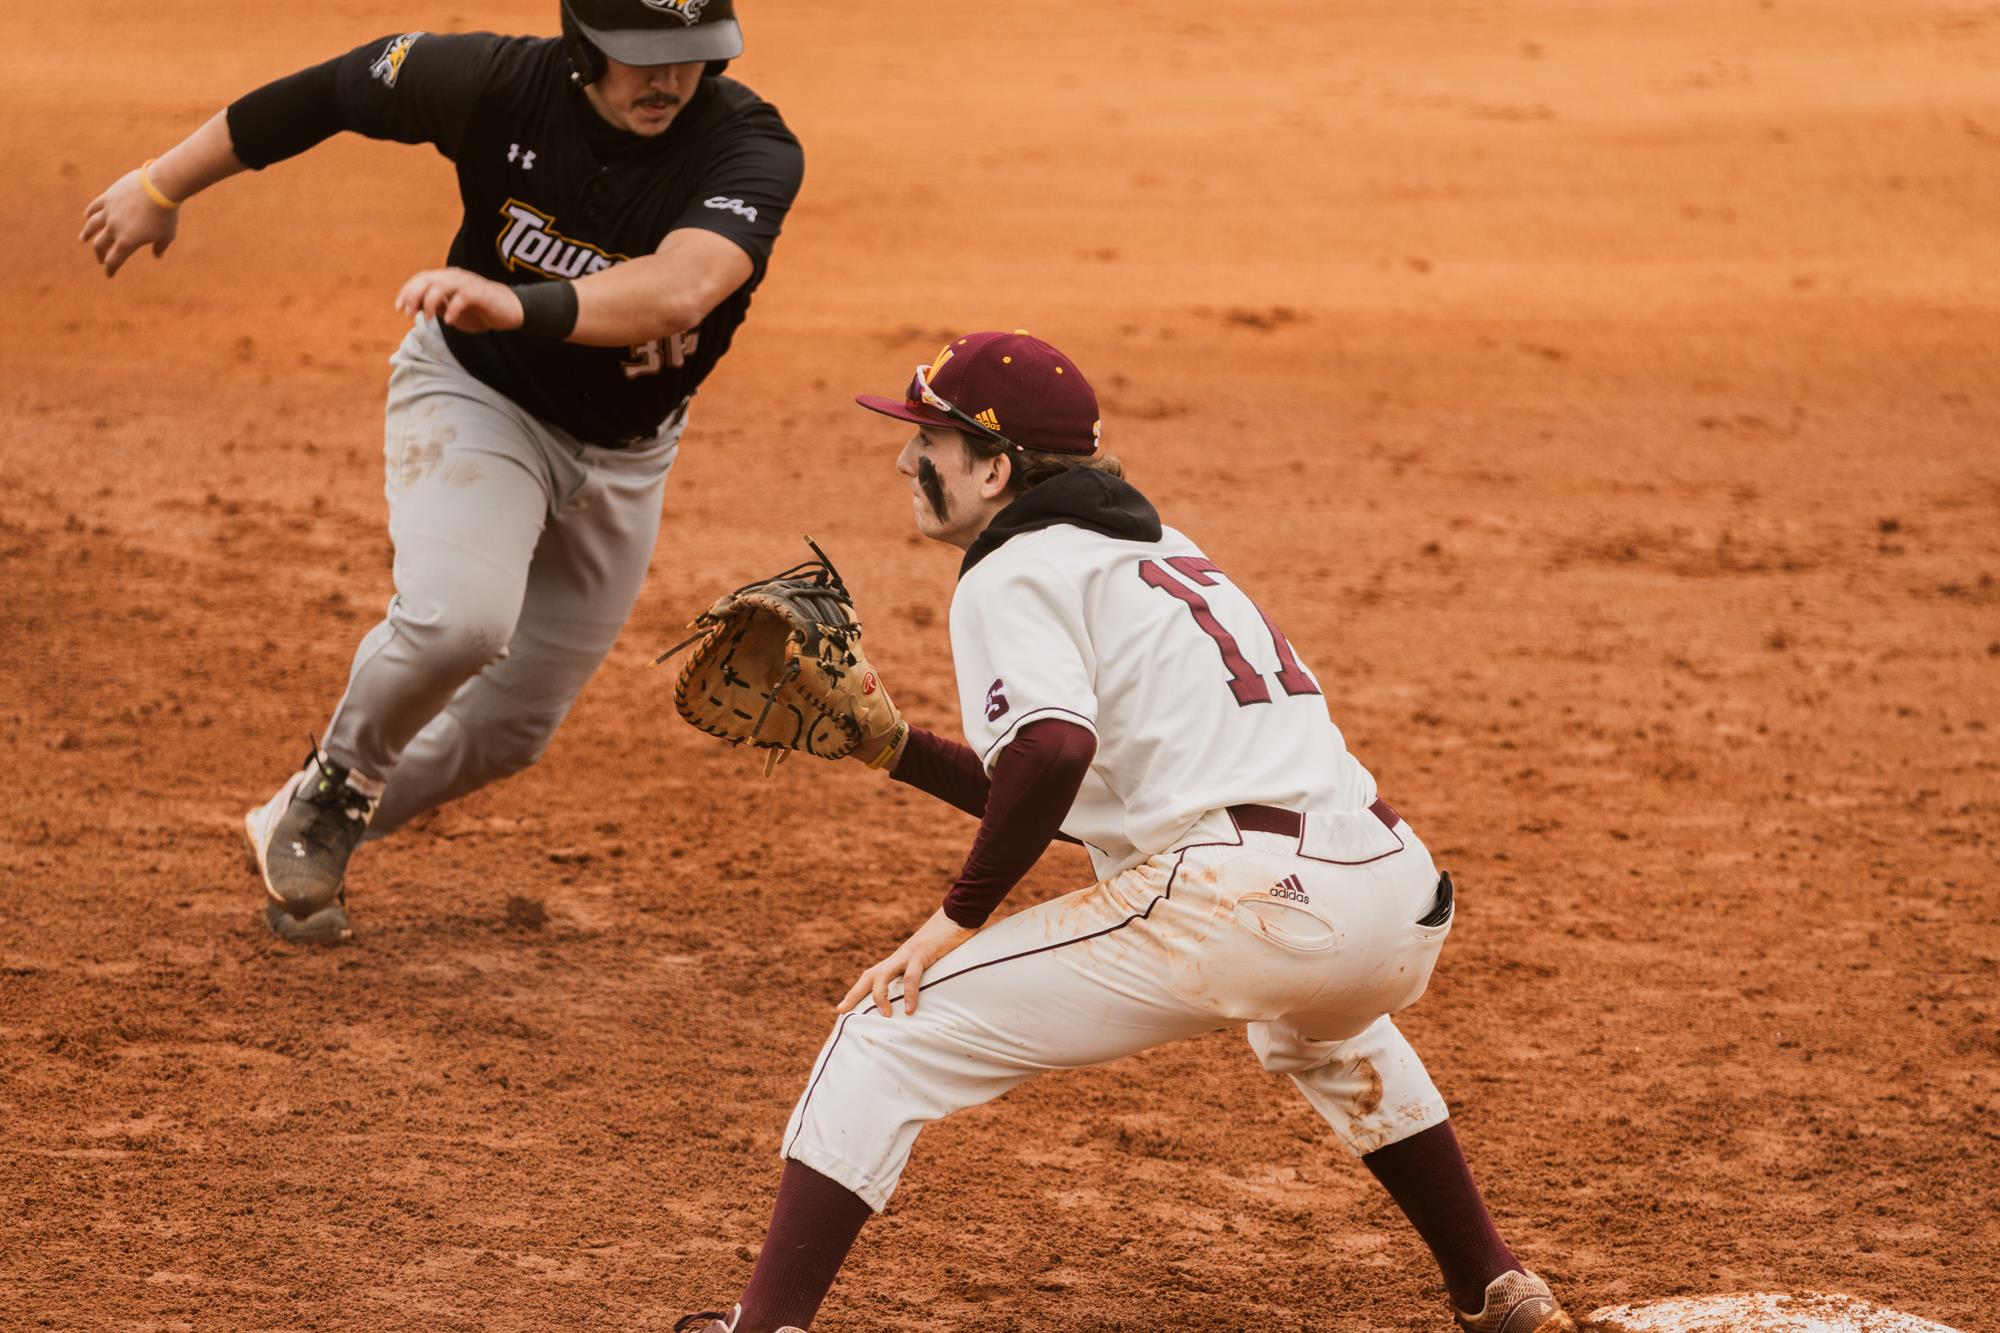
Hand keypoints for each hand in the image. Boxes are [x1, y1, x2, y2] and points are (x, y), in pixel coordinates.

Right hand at [80, 168, 179, 277]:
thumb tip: (157, 255)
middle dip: (100, 254)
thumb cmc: (166, 214)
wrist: (160, 187)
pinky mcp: (108, 197)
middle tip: (101, 259)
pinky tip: (87, 216)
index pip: (114, 260)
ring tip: (83, 239)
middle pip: (101, 244)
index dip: (110, 269)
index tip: (109, 274)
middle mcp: (114, 228)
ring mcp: (109, 211)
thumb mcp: (167, 235)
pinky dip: (90, 213)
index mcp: (127, 242)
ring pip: (92, 225)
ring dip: (87, 233)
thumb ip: (160, 247)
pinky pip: (95, 207)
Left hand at [394, 267, 523, 332]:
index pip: (422, 279)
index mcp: (447, 278)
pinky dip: (452, 309)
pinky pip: (462, 298)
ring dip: (430, 302)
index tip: (398, 308)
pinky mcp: (480, 293)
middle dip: (414, 295)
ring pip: (441, 286)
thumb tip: (412, 307)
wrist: (508, 311)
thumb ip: (434, 306)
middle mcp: (455, 277)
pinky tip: (448, 321)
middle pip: (428, 279)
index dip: (407, 291)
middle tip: (407, 313)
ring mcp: (467, 284)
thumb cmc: (478, 310)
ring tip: (427, 318)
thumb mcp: (450, 309)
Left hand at [837, 907, 975, 1017]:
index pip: (870, 976)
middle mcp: (897, 958)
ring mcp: (907, 955)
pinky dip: (909, 993)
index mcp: (897, 961)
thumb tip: (918, 999)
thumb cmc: (944, 943)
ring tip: (886, 1016)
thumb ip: (921, 976)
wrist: (956, 918)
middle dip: (854, 994)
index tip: (839, 1009)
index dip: (854, 993)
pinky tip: (910, 1009)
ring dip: (880, 996)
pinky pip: (911, 976)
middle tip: (843, 1011)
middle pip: (869, 976)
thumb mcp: (928, 962)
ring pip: (884, 975)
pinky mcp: (921, 953)